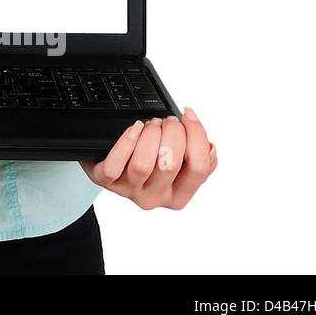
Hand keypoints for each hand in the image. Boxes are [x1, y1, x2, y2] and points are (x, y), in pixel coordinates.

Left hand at [80, 107, 216, 209]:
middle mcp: (155, 198)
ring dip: (150, 135)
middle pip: (170, 163)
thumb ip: (198, 157)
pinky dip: (125, 143)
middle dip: (171, 131)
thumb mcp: (177, 162)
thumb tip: (209, 146)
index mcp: (179, 196)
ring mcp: (129, 190)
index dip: (197, 136)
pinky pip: (115, 165)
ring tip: (149, 125)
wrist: (110, 164)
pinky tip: (133, 130)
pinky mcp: (106, 181)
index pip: (199, 168)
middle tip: (166, 120)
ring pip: (143, 163)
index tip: (188, 116)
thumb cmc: (148, 160)